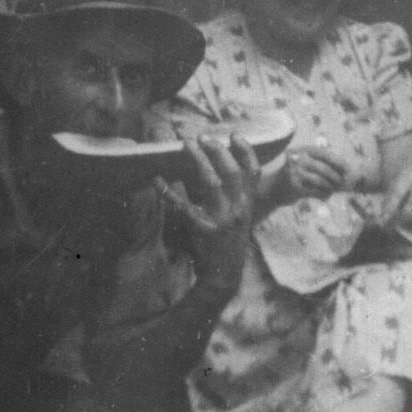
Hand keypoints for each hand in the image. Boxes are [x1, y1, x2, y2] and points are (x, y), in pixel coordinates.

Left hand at [155, 134, 259, 291]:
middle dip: (218, 150)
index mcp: (248, 205)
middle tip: (203, 136)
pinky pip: (183, 205)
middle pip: (232, 172)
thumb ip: (228, 198)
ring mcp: (221, 219)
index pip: (253, 173)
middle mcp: (238, 210)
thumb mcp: (236, 220)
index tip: (235, 135)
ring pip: (211, 182)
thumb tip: (206, 172)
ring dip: (198, 160)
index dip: (246, 152)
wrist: (224, 277)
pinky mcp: (203, 229)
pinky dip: (168, 191)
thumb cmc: (227, 245)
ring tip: (186, 144)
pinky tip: (157, 180)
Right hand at [276, 145, 347, 200]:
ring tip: (334, 190)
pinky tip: (326, 196)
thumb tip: (344, 165)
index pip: (324, 154)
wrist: (273, 190)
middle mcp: (297, 160)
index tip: (347, 169)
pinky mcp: (294, 188)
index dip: (338, 161)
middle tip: (342, 183)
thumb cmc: (294, 175)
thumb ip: (319, 160)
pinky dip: (324, 195)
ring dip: (330, 187)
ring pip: (321, 181)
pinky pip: (315, 192)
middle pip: (324, 168)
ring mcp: (294, 174)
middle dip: (336, 177)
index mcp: (302, 151)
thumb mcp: (303, 161)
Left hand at [378, 156, 411, 230]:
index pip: (398, 194)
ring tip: (402, 228)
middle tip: (390, 227)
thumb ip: (388, 197)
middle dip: (400, 219)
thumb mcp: (391, 180)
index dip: (390, 209)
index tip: (383, 221)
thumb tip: (384, 219)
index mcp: (407, 175)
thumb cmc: (401, 175)